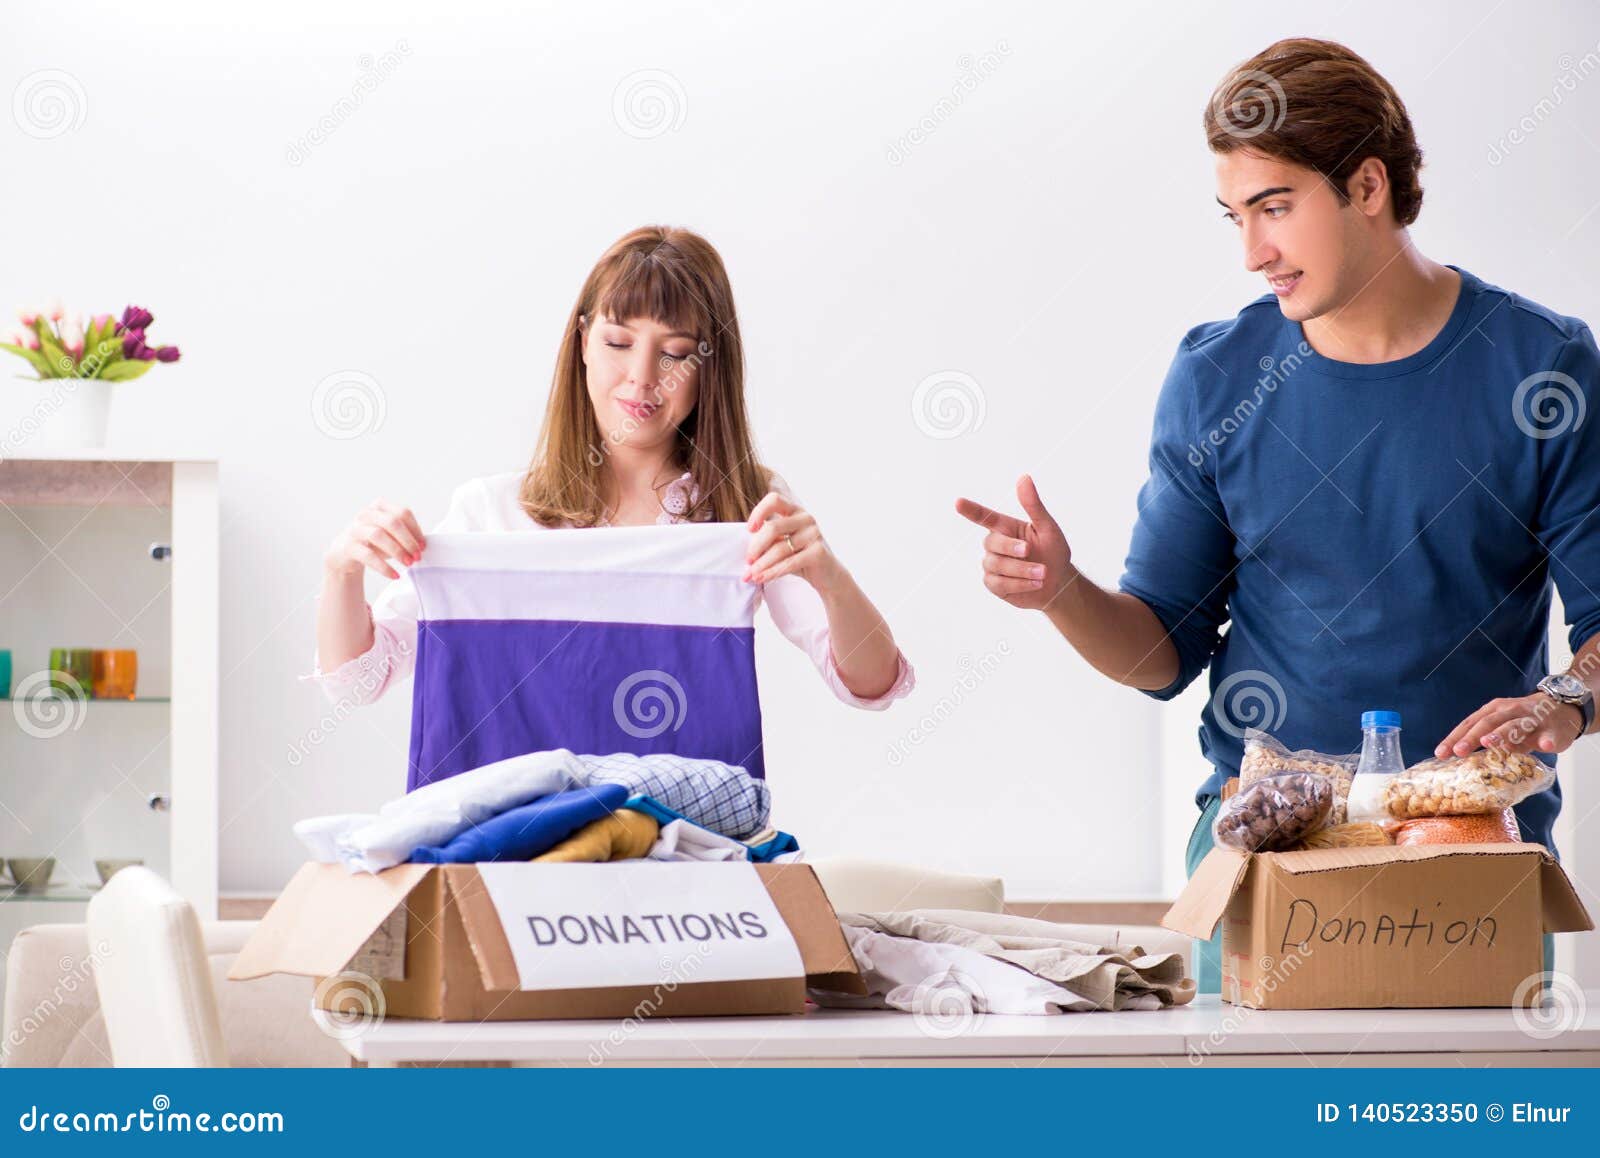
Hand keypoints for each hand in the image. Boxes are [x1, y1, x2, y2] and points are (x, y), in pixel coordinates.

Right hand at [324, 499, 425, 580]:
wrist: (344, 554)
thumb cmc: (372, 543)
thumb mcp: (390, 535)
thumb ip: (405, 536)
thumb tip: (421, 546)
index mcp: (380, 506)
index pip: (402, 513)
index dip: (416, 530)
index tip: (423, 546)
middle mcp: (366, 514)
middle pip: (392, 522)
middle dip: (408, 540)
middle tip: (417, 556)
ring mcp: (355, 529)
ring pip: (378, 535)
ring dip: (397, 551)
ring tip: (408, 563)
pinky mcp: (348, 546)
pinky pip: (368, 555)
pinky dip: (384, 567)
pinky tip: (394, 574)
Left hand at [744, 491, 842, 591]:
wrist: (828, 575)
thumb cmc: (801, 558)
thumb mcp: (783, 545)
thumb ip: (768, 541)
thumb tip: (746, 552)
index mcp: (795, 511)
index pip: (774, 500)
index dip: (759, 512)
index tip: (749, 529)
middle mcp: (806, 518)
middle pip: (773, 527)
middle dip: (756, 546)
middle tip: (748, 561)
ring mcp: (814, 533)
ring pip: (779, 549)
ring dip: (762, 564)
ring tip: (751, 575)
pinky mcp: (818, 551)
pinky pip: (789, 563)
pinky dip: (773, 572)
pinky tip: (762, 578)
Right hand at [956, 474, 1073, 610]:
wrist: (1059, 584)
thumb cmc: (1054, 552)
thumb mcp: (1048, 527)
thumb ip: (1033, 505)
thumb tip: (1024, 477)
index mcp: (1006, 528)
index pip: (984, 517)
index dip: (970, 510)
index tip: (958, 502)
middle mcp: (996, 545)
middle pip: (991, 543)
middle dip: (1011, 547)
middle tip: (1029, 550)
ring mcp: (993, 565)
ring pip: (995, 565)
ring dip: (1021, 569)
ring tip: (1042, 573)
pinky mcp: (994, 584)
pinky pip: (998, 583)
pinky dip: (1019, 583)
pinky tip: (1035, 583)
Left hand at [1435, 693, 1584, 757]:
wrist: (1561, 708)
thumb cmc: (1524, 721)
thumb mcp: (1502, 727)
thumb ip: (1486, 740)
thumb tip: (1464, 756)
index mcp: (1494, 710)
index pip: (1470, 723)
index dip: (1454, 737)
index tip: (1440, 753)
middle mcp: (1511, 711)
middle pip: (1488, 723)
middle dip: (1472, 737)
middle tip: (1458, 751)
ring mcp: (1533, 719)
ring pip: (1517, 725)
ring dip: (1502, 733)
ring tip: (1489, 743)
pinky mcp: (1553, 730)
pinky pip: (1550, 735)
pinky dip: (1547, 741)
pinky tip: (1544, 747)